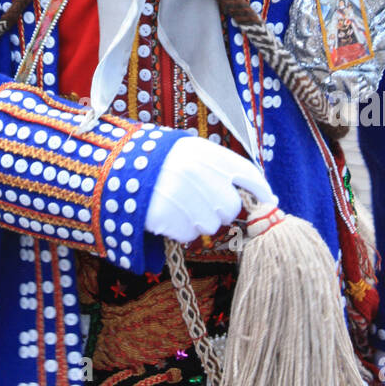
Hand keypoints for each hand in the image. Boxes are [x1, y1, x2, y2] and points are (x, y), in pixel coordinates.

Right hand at [145, 136, 275, 243]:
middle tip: (199, 203)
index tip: (270, 202)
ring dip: (197, 221)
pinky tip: (165, 214)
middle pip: (230, 207)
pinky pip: (188, 235)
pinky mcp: (167, 217)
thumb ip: (216, 167)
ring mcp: (182, 196)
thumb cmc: (156, 160)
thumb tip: (254, 193)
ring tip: (177, 205)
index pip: (246, 173)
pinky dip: (179, 230)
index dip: (261, 191)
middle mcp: (197, 173)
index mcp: (204, 152)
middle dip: (219, 210)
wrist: (114, 167)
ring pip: (210, 225)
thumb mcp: (186, 150)